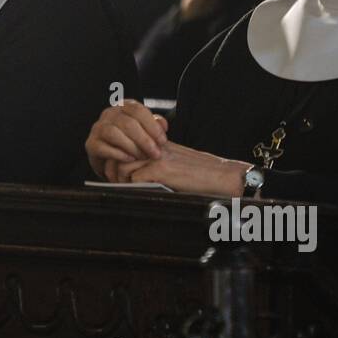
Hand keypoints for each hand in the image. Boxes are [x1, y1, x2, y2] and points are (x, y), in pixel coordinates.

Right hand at [85, 100, 169, 177]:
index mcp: (123, 107)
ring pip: (114, 133)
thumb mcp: (145, 131)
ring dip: (132, 147)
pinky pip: (104, 147)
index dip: (152, 126)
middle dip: (145, 140)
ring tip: (142, 157)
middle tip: (155, 153)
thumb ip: (155, 125)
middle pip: (128, 123)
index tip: (163, 141)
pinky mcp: (91, 144)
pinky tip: (130, 159)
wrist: (111, 160)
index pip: (138, 110)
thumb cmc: (130, 142)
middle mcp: (109, 114)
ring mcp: (98, 128)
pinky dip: (119, 154)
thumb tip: (162, 125)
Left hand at [114, 141, 248, 195]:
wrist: (224, 176)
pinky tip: (138, 192)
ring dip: (120, 181)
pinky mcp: (162, 169)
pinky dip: (133, 187)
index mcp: (158, 145)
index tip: (116, 175)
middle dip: (113, 171)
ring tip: (125, 190)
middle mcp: (155, 148)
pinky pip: (135, 178)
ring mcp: (158, 158)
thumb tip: (136, 179)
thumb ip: (158, 167)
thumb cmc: (204, 176)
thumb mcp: (177, 166)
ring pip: (123, 166)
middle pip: (120, 155)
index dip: (118, 161)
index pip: (127, 146)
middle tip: (115, 184)